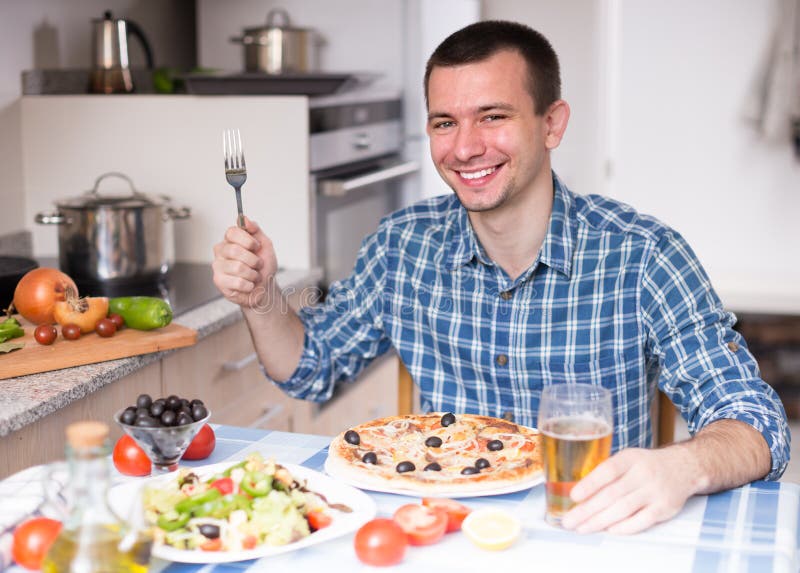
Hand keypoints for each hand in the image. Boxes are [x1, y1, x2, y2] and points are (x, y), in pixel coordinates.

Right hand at [212, 217, 278, 308]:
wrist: (265, 287)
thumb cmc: (263, 267)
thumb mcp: (265, 245)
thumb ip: (255, 230)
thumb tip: (244, 218)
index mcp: (230, 240)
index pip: (232, 232)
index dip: (248, 240)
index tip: (256, 246)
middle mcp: (221, 251)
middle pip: (235, 250)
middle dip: (253, 260)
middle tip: (257, 264)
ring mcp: (218, 266)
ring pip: (238, 267)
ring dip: (252, 274)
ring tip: (253, 276)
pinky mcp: (219, 281)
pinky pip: (237, 282)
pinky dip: (249, 285)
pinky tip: (248, 284)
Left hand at [560, 447, 697, 534]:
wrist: (683, 467)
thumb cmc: (646, 465)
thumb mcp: (627, 459)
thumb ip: (607, 473)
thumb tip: (580, 494)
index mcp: (630, 458)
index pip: (608, 470)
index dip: (590, 484)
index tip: (573, 496)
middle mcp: (643, 473)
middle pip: (612, 494)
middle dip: (588, 510)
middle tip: (569, 521)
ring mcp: (655, 491)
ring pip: (624, 509)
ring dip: (600, 521)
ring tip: (583, 527)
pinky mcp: (665, 508)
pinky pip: (642, 521)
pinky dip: (624, 527)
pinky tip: (609, 530)